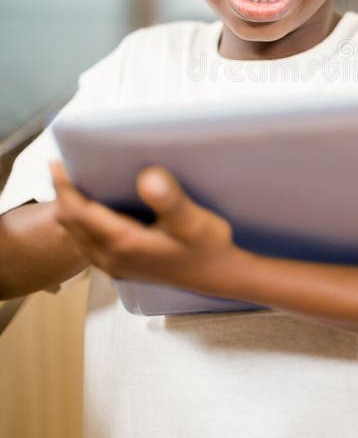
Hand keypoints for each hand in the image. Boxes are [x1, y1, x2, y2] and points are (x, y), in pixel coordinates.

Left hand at [49, 160, 244, 295]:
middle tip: (65, 165)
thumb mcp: (194, 221)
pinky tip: (95, 207)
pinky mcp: (121, 266)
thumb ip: (170, 200)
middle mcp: (112, 256)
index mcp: (123, 242)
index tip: (58, 161)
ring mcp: (115, 264)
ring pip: (76, 234)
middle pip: (70, 223)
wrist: (220, 275)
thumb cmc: (208, 246)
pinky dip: (82, 222)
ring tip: (76, 181)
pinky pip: (88, 242)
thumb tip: (147, 176)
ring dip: (71, 208)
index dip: (65, 186)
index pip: (78, 211)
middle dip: (63, 194)